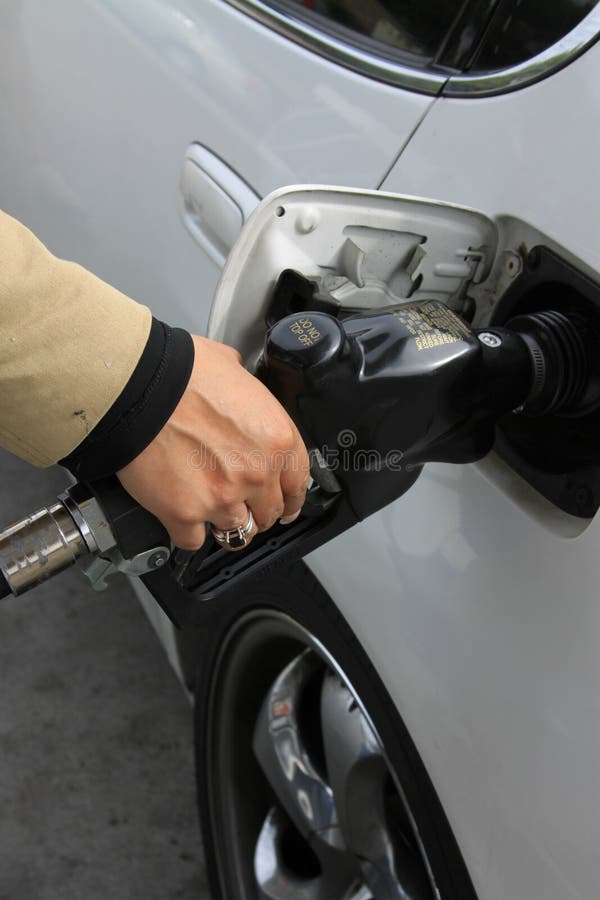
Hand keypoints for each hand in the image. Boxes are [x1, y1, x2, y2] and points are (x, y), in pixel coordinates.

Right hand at [116, 335, 309, 549]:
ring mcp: (222, 498)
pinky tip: (181, 517)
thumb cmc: (182, 372)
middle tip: (239, 503)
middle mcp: (255, 473)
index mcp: (275, 438)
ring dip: (224, 524)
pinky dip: (187, 532)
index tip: (285, 506)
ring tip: (209, 510)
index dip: (290, 499)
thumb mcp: (234, 369)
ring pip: (236, 532)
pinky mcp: (184, 514)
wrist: (139, 386)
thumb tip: (241, 397)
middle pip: (269, 513)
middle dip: (256, 511)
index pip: (297, 484)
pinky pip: (193, 541)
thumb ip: (247, 395)